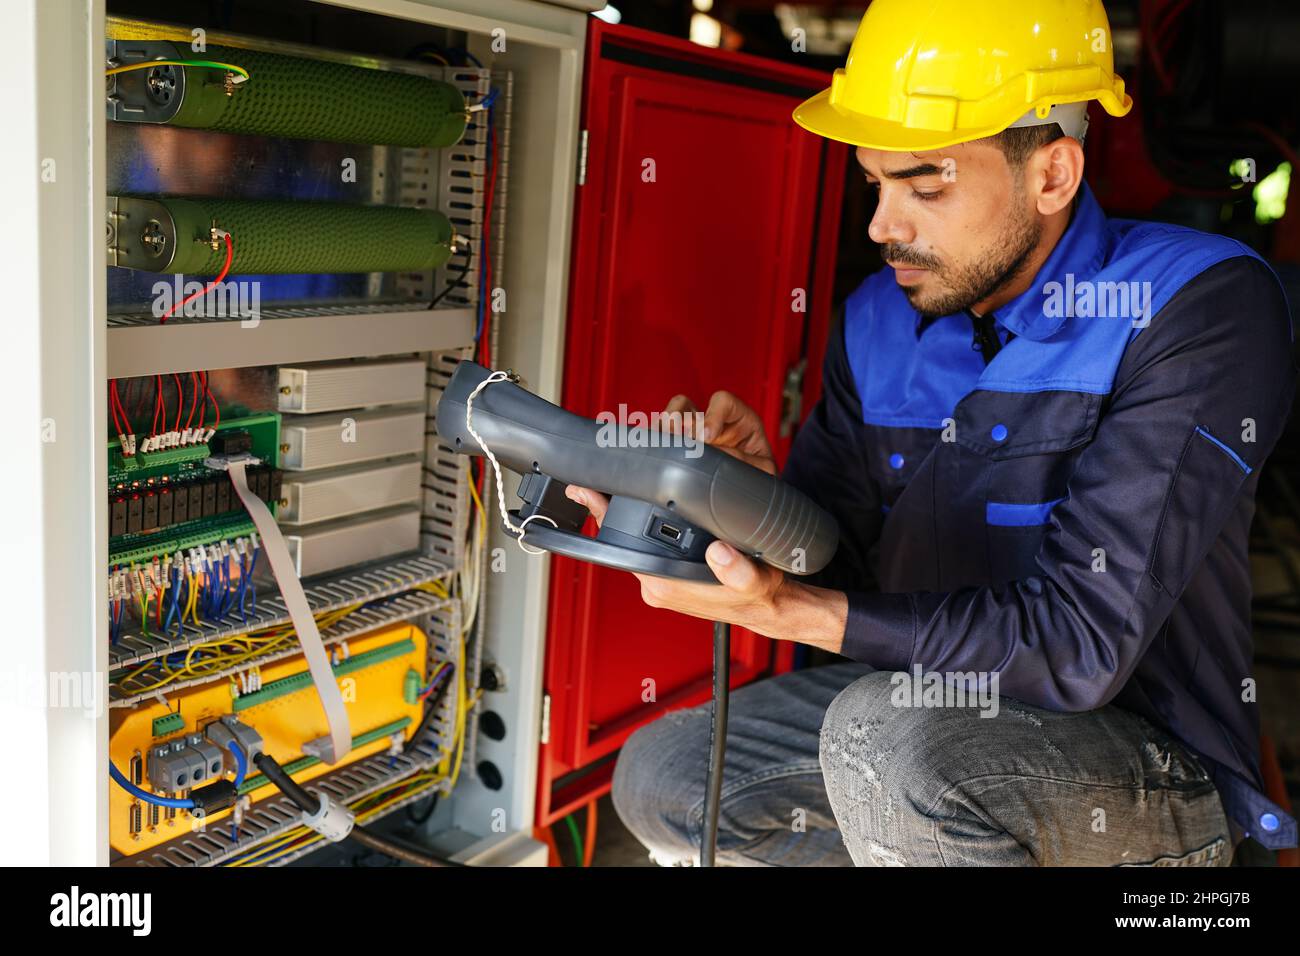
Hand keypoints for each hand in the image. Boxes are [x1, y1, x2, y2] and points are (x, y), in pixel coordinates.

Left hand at [561, 484, 846, 650]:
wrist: (766, 605)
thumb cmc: (758, 594)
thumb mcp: (755, 580)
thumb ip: (738, 571)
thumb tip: (719, 551)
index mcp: (667, 583)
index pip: (624, 545)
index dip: (604, 515)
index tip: (586, 492)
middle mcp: (657, 582)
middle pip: (621, 539)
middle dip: (607, 508)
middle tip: (590, 476)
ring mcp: (659, 578)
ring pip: (631, 540)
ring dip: (622, 514)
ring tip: (608, 482)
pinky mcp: (666, 573)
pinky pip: (644, 544)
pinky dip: (639, 524)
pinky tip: (638, 502)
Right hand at [663, 390, 776, 475]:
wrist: (752, 497)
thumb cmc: (760, 477)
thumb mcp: (763, 470)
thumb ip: (747, 461)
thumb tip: (719, 455)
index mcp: (739, 420)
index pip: (723, 401)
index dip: (713, 414)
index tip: (708, 437)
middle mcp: (712, 423)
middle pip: (684, 405)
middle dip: (677, 421)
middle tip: (679, 441)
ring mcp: (692, 435)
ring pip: (667, 419)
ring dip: (661, 431)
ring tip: (663, 448)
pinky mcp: (678, 450)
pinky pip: (658, 440)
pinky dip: (652, 445)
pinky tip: (654, 456)